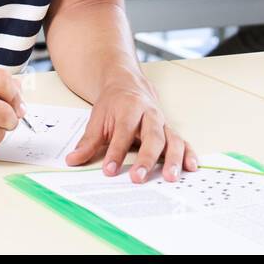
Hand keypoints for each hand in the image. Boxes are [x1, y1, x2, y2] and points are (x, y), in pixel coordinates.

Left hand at [65, 76, 196, 182]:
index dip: (116, 152)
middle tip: (138, 178)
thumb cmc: (113, 104)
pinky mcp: (170, 131)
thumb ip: (88, 142)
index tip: (109, 170)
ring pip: (172, 140)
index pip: (123, 132)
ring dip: (173, 159)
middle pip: (151, 137)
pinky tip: (191, 168)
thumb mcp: (97, 119)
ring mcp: (163, 123)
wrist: (128, 84)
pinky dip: (189, 154)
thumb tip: (72, 160)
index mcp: (129, 108)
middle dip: (146, 159)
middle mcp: (150, 115)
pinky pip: (183, 142)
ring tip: (170, 177)